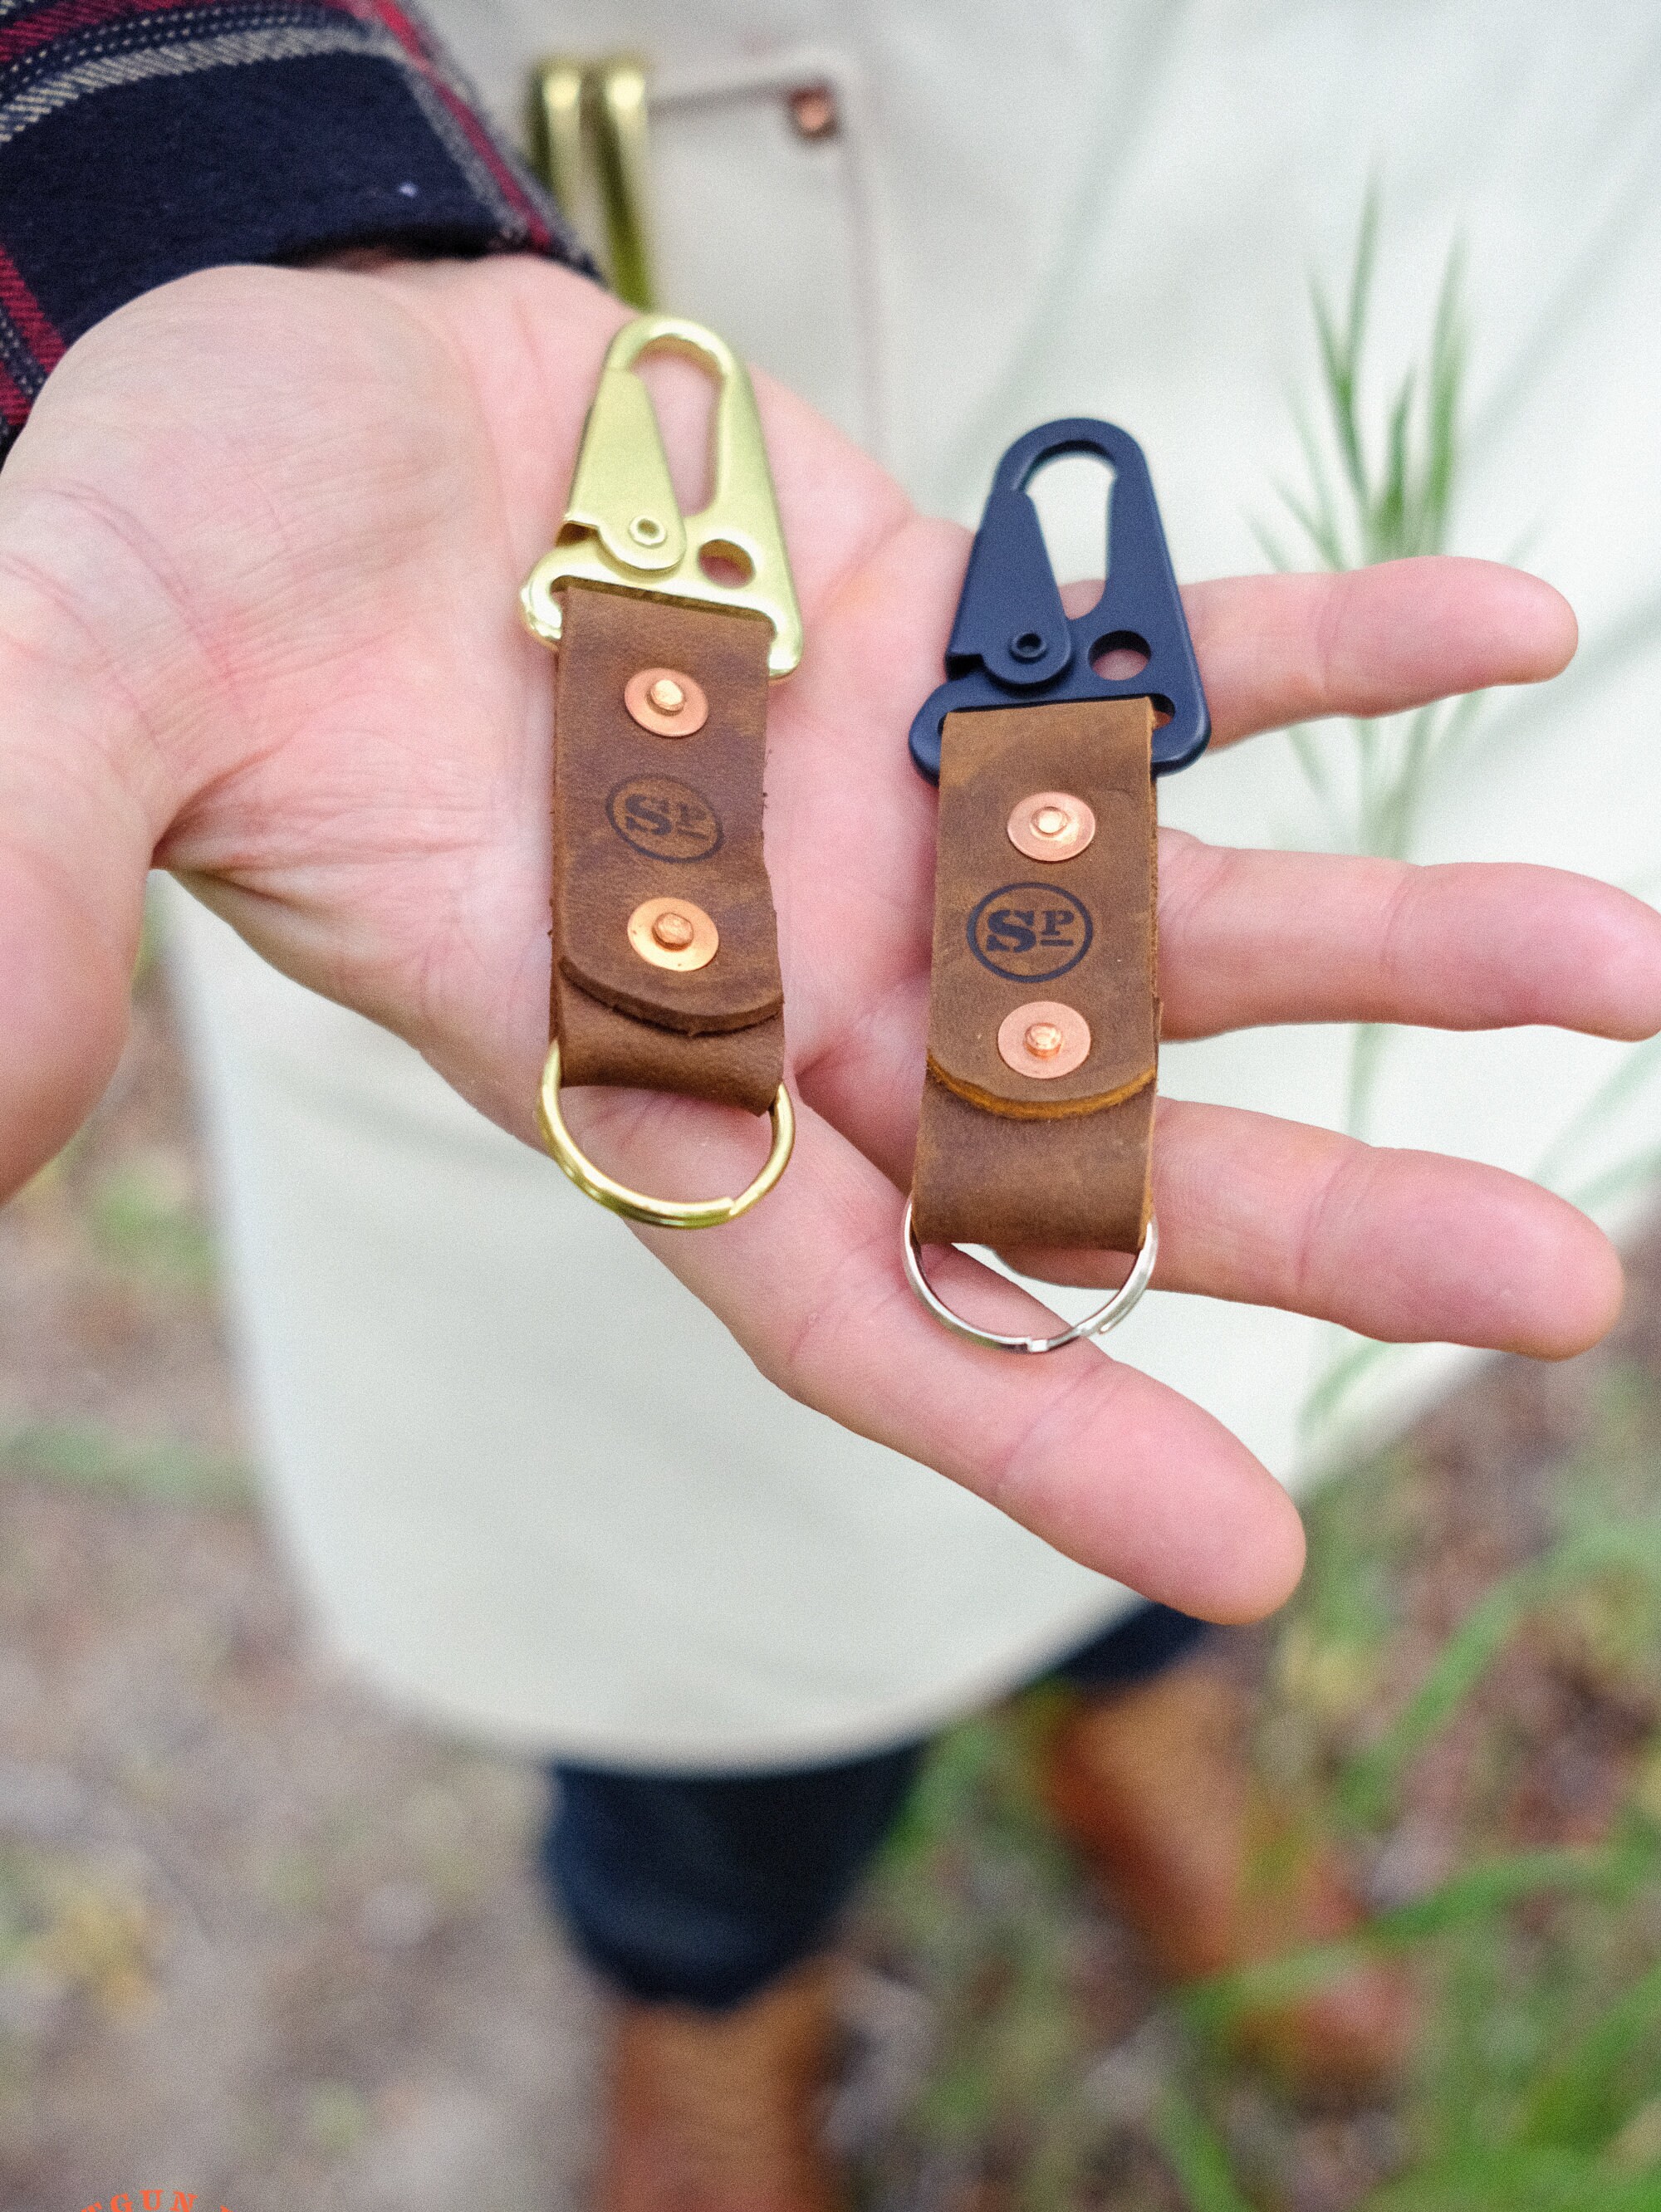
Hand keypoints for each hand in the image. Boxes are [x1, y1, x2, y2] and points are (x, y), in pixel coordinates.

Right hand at [3, 257, 1656, 1617]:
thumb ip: (35, 879)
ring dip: (1400, 942)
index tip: (1252, 1548)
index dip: (1034, 1420)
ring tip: (1627, 965)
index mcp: (615, 1057)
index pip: (842, 1295)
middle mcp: (787, 981)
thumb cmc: (177, 553)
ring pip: (1170, 918)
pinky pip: (1165, 660)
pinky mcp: (941, 647)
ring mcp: (884, 822)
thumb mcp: (85, 692)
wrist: (292, 381)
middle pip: (1078, 1143)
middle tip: (1569, 1293)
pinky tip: (1510, 633)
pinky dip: (1328, 651)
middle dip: (1315, 1215)